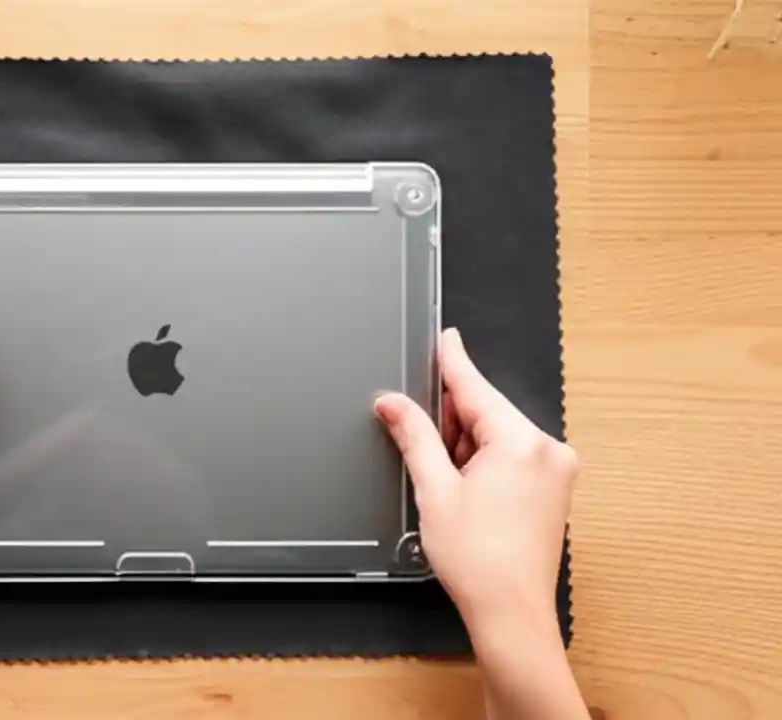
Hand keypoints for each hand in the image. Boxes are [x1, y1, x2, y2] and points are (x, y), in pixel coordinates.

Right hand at [374, 328, 577, 627]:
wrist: (510, 612)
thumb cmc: (479, 562)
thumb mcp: (434, 490)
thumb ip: (414, 437)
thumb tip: (394, 405)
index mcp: (522, 443)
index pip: (477, 389)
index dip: (453, 362)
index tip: (447, 336)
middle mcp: (547, 450)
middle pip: (487, 413)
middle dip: (452, 426)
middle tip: (429, 458)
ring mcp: (555, 470)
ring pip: (497, 437)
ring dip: (467, 450)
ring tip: (451, 492)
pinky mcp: (553, 489)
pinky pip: (512, 457)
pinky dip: (484, 464)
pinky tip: (467, 493)